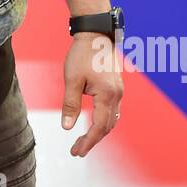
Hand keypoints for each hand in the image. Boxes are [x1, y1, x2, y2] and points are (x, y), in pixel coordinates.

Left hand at [62, 32, 122, 156]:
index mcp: (106, 95)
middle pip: (107, 126)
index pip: (99, 127)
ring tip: (84, 141)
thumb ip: (70, 105)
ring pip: (112, 119)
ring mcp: (119, 91)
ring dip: (99, 132)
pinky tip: (94, 123)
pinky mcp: (117, 87)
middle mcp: (117, 95)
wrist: (96, 34)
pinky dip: (104, 121)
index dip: (88, 142)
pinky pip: (113, 110)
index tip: (76, 151)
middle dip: (93, 140)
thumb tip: (67, 127)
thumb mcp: (71, 79)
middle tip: (77, 150)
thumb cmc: (82, 54)